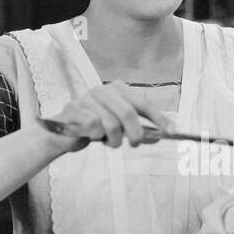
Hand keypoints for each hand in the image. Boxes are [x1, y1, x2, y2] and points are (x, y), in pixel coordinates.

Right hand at [41, 82, 173, 150]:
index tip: (171, 131)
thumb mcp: (120, 128)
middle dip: (135, 133)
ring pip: (111, 124)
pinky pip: (93, 128)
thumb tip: (163, 133)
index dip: (158, 117)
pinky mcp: (73, 108)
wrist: (63, 134)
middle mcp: (103, 89)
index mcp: (118, 89)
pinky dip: (94, 137)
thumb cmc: (96, 129)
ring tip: (105, 141)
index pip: (142, 103)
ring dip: (111, 140)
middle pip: (128, 113)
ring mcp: (87, 97)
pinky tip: (88, 135)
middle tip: (134, 144)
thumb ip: (139, 128)